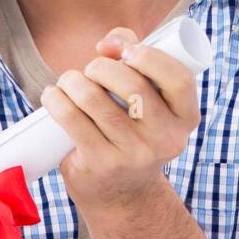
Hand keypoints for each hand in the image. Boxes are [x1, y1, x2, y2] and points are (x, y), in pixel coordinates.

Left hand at [42, 27, 201, 213]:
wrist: (123, 193)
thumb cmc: (133, 128)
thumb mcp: (147, 97)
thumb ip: (133, 55)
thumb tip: (107, 45)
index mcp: (185, 117)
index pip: (179, 79)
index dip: (151, 58)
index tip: (128, 53)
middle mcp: (166, 139)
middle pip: (133, 86)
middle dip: (103, 66)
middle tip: (91, 69)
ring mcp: (134, 154)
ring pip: (96, 100)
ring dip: (74, 80)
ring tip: (69, 81)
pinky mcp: (102, 164)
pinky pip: (72, 120)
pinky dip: (56, 100)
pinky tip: (52, 95)